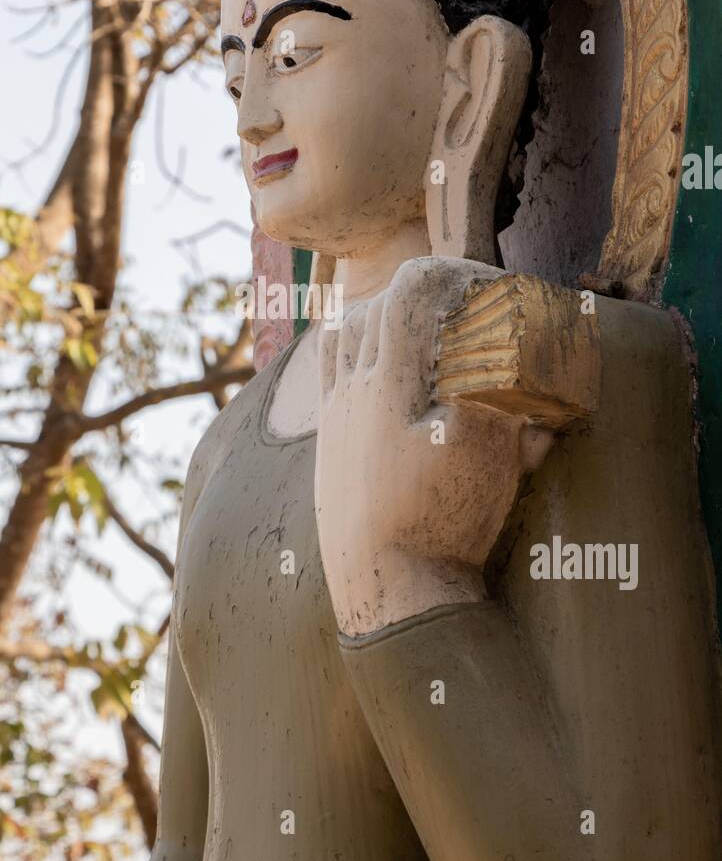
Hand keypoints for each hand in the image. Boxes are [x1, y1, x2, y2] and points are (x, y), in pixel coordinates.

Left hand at [314, 257, 551, 636]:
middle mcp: (352, 387)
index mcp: (390, 379)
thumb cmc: (438, 520)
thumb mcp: (486, 452)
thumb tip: (532, 362)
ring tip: (422, 336)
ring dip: (381, 321)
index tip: (485, 287)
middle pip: (373, 305)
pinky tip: (382, 375)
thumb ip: (503, 393)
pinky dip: (354, 353)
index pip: (410, 288)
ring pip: (343, 335)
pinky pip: (328, 373)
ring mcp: (334, 414)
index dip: (451, 274)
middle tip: (460, 312)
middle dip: (419, 296)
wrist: (383, 587)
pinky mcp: (328, 443)